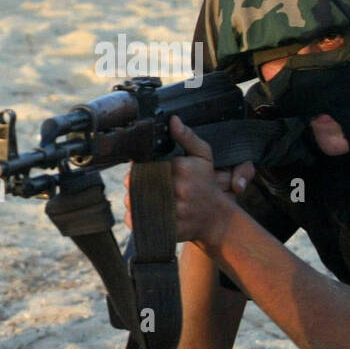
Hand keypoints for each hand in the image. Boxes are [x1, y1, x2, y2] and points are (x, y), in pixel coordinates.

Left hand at [124, 116, 254, 248]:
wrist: (217, 218)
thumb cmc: (206, 183)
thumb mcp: (203, 156)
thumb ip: (187, 137)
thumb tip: (173, 120)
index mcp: (183, 168)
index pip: (148, 163)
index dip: (140, 167)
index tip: (142, 170)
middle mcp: (179, 189)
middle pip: (139, 182)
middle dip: (134, 183)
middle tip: (138, 184)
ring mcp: (176, 211)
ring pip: (137, 202)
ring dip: (133, 200)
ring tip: (141, 199)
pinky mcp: (170, 229)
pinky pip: (140, 222)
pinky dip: (135, 218)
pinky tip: (142, 213)